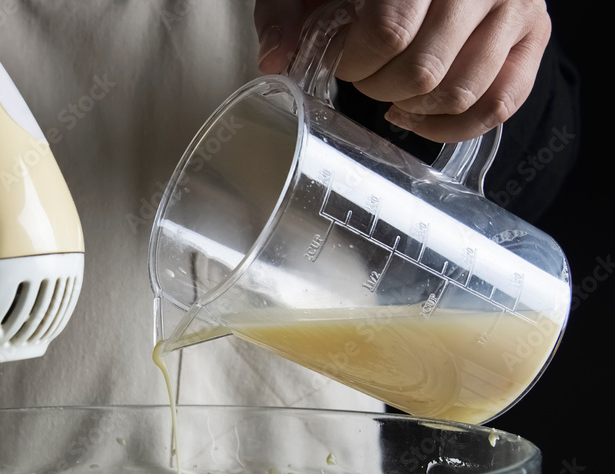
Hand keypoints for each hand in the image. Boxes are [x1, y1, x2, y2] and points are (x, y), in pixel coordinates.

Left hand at [255, 0, 551, 142]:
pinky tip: (419, 118)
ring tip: (392, 94)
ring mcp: (515, 7)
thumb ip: (287, 14)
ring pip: (463, 91)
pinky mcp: (535, 35)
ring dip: (415, 110)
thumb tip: (274, 62)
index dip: (356, 61)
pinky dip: (456, 126)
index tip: (343, 61)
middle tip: (365, 77)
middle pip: (425, 69)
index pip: (389, 31)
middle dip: (380, 87)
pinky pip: (502, 101)